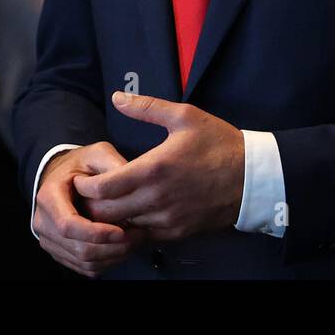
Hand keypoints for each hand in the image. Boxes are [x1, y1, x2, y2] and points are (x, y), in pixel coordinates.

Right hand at [33, 141, 146, 276]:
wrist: (64, 176)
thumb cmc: (82, 164)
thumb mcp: (97, 153)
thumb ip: (112, 163)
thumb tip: (130, 180)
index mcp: (49, 197)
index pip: (68, 225)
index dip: (96, 233)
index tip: (122, 231)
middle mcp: (43, 222)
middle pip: (77, 248)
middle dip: (111, 247)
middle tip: (138, 237)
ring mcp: (49, 240)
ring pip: (82, 261)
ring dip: (112, 256)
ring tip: (136, 242)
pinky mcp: (60, 251)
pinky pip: (83, 267)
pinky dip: (106, 262)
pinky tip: (123, 248)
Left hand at [72, 91, 245, 241]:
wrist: (253, 176)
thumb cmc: (220, 143)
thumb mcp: (185, 116)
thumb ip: (147, 108)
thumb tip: (117, 97)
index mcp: (154, 169)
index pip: (102, 188)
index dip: (84, 186)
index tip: (81, 178)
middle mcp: (156, 198)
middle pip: (106, 213)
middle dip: (90, 205)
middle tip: (87, 194)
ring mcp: (166, 219)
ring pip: (122, 227)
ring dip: (110, 218)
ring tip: (107, 203)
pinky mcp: (176, 232)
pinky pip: (142, 237)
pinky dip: (131, 228)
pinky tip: (132, 213)